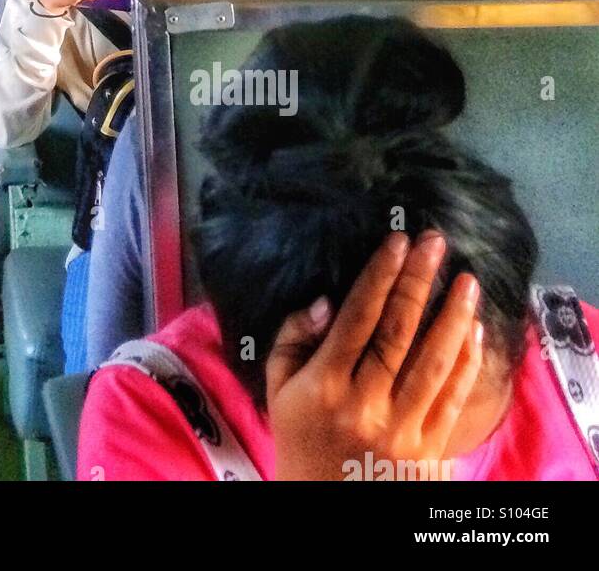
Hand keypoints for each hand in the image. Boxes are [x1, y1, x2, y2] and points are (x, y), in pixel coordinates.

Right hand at [267, 232, 483, 480]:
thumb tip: (324, 301)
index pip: (357, 319)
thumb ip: (292, 340)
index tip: (397, 241)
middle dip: (418, 282)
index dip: (379, 276)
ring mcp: (401, 430)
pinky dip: (468, 363)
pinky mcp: (429, 452)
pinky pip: (453, 400)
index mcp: (323, 385)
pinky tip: (474, 332)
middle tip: (435, 243)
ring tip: (466, 281)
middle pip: (399, 333)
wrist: (328, 508)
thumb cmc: (299, 440)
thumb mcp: (277, 390)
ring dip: (453, 317)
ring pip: (434, 364)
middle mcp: (364, 405)